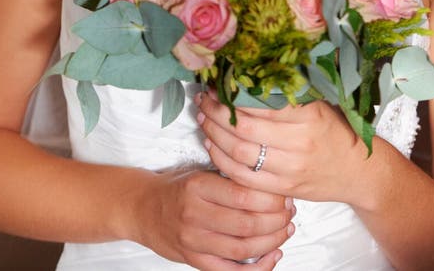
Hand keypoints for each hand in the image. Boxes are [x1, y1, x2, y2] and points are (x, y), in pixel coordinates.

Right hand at [135, 166, 293, 269]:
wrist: (143, 208)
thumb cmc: (177, 188)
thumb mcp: (201, 173)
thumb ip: (231, 178)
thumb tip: (271, 185)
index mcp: (199, 187)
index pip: (243, 195)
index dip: (271, 198)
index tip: (284, 195)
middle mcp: (195, 214)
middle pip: (247, 224)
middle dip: (276, 221)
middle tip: (290, 214)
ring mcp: (193, 241)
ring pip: (242, 248)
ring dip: (272, 242)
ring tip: (285, 232)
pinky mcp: (193, 260)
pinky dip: (257, 268)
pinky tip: (272, 256)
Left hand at [196, 92, 365, 203]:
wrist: (358, 171)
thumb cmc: (336, 132)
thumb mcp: (319, 106)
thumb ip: (289, 94)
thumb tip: (252, 74)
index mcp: (308, 116)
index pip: (262, 103)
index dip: (234, 94)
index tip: (219, 84)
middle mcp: (299, 142)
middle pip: (245, 127)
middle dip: (217, 112)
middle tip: (204, 99)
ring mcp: (290, 168)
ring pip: (240, 152)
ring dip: (215, 134)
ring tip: (203, 119)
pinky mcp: (283, 188)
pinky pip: (244, 176)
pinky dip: (222, 161)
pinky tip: (213, 146)